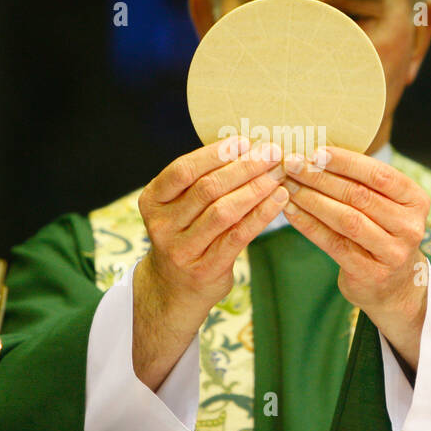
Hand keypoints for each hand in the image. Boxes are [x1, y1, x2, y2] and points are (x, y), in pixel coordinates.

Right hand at [132, 136, 288, 389]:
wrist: (174, 289)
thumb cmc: (185, 235)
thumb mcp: (179, 207)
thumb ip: (200, 181)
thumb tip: (246, 147)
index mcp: (152, 201)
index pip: (184, 170)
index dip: (216, 153)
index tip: (245, 142)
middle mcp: (162, 225)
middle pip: (207, 188)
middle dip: (244, 167)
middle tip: (271, 153)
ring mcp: (182, 250)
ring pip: (224, 211)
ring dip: (256, 188)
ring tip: (278, 174)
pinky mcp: (205, 269)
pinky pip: (238, 236)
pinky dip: (261, 214)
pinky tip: (279, 199)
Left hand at [280, 146, 430, 367]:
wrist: (396, 286)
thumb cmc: (383, 232)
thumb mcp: (387, 206)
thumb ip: (364, 183)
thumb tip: (318, 153)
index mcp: (416, 200)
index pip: (380, 174)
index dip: (345, 161)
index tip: (315, 151)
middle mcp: (410, 226)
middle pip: (359, 196)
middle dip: (321, 177)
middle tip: (293, 165)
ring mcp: (393, 252)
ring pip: (346, 219)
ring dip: (312, 199)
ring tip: (289, 186)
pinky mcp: (370, 272)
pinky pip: (333, 243)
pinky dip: (309, 225)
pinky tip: (291, 211)